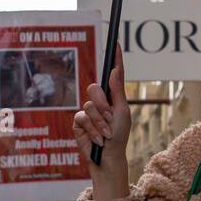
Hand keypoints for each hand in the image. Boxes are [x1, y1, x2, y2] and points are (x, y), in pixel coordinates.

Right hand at [74, 43, 131, 166]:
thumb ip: (117, 92)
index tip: (115, 43)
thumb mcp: (122, 113)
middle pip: (95, 88)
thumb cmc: (119, 136)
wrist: (108, 157)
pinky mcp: (79, 122)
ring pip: (89, 105)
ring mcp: (88, 111)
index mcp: (113, 96)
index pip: (113, 74)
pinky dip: (91, 129)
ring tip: (105, 133)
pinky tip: (97, 138)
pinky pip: (81, 117)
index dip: (114, 58)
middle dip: (103, 106)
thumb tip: (114, 70)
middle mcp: (100, 100)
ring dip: (99, 122)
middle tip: (110, 119)